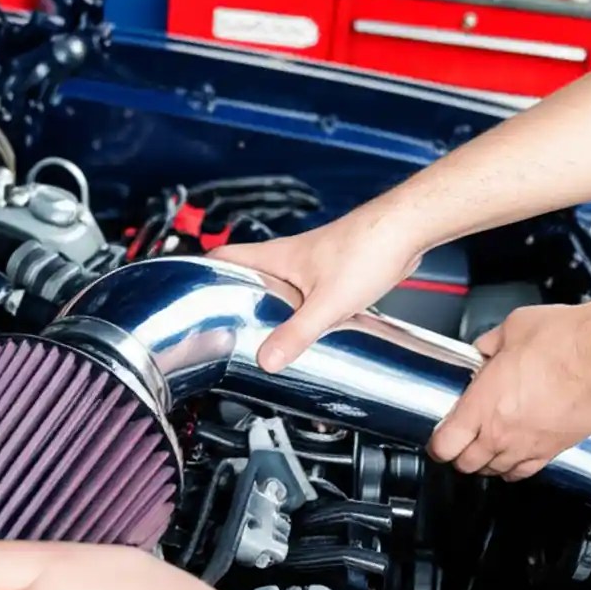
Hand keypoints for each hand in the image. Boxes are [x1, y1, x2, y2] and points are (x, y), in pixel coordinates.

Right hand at [208, 208, 423, 371]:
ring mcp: (311, 265)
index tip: (184, 292)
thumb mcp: (328, 302)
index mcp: (277, 257)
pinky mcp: (333, 273)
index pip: (224, 258)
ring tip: (263, 338)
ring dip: (269, 310)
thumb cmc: (369, 247)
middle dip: (234, 301)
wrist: (407, 230)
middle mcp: (289, 259)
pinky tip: (309, 332)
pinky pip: (305, 296)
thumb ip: (297, 333)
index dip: (199, 272)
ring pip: (278, 289)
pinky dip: (300, 313)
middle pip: (248, 278)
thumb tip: (267, 359)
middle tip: (224, 329)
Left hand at [427, 303, 590, 481]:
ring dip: (485, 462)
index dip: (437, 443)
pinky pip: (524, 472)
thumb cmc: (563, 341)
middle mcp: (502, 432)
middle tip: (459, 439)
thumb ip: (488, 345)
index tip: (438, 435)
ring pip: (494, 471)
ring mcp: (528, 445)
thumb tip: (483, 350)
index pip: (445, 444)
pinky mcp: (554, 450)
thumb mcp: (511, 329)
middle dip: (458, 454)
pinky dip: (513, 468)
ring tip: (484, 446)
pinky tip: (513, 455)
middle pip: (466, 464)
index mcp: (482, 404)